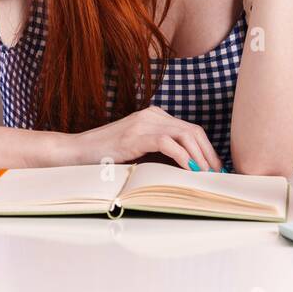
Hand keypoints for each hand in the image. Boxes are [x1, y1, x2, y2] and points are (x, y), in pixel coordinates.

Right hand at [60, 105, 223, 170]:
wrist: (75, 153)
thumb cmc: (107, 157)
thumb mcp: (139, 153)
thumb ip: (161, 155)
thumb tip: (190, 172)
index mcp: (155, 117)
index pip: (191, 130)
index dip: (207, 150)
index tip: (215, 169)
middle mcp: (152, 115)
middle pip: (193, 131)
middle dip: (208, 154)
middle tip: (217, 175)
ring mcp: (143, 123)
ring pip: (185, 134)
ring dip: (199, 156)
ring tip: (206, 175)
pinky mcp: (135, 135)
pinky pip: (167, 142)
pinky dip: (182, 156)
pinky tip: (189, 170)